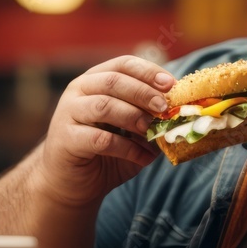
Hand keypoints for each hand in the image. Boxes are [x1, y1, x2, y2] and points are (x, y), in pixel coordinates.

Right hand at [37, 55, 173, 206]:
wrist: (72, 183)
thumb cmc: (107, 152)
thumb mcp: (132, 130)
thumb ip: (150, 117)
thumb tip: (181, 111)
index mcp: (97, 80)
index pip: (124, 64)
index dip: (149, 72)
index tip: (171, 84)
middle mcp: (79, 91)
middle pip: (113, 81)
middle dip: (143, 93)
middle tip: (164, 108)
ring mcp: (68, 113)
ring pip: (104, 106)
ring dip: (134, 118)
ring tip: (152, 132)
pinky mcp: (66, 140)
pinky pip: (100, 139)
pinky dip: (127, 148)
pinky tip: (144, 158)